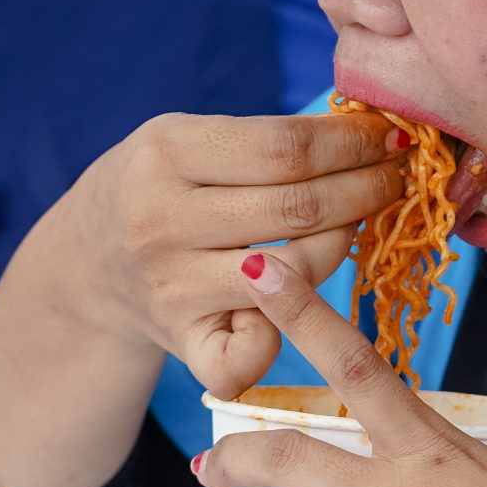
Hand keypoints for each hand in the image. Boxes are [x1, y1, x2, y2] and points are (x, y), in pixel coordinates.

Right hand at [34, 111, 406, 398]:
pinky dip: (285, 337)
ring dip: (346, 242)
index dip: (352, 142)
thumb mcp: (189, 137)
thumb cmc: (163, 185)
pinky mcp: (183, 343)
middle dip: (367, 187)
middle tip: (397, 174)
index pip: (286, 148)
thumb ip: (265, 137)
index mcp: (166, 154)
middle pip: (298, 208)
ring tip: (362, 217)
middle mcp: (162, 223)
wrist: (89, 259)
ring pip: (297, 273)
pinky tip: (303, 307)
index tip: (389, 135)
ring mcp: (173, 289)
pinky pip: (249, 358)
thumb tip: (370, 129)